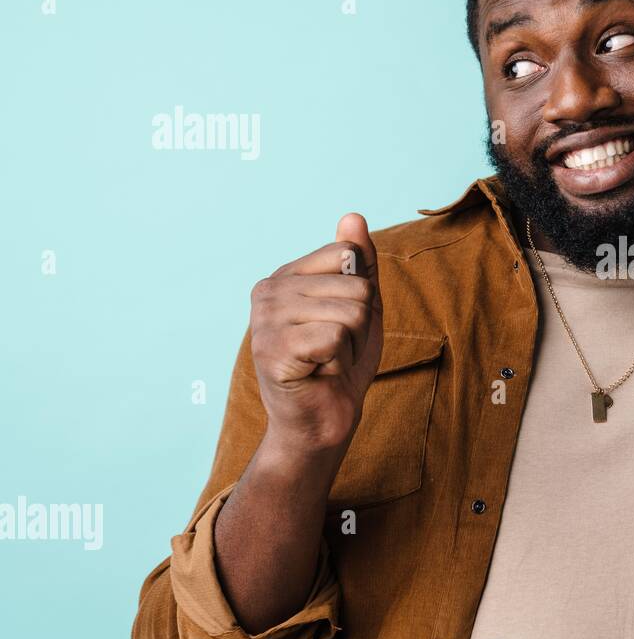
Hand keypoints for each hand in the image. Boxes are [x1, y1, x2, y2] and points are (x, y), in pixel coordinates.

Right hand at [249, 213, 384, 457]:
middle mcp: (268, 291)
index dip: (362, 296)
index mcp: (286, 276)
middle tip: (336, 350)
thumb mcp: (362, 306)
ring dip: (353, 346)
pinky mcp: (272, 349)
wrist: (323, 421)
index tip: (342, 324)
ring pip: (351, 312)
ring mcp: (265, 320)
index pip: (348, 255)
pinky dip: (340, 361)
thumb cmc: (341, 364)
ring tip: (328, 361)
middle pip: (356, 288)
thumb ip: (360, 263)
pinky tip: (319, 373)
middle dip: (362, 327)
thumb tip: (353, 216)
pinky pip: (336, 336)